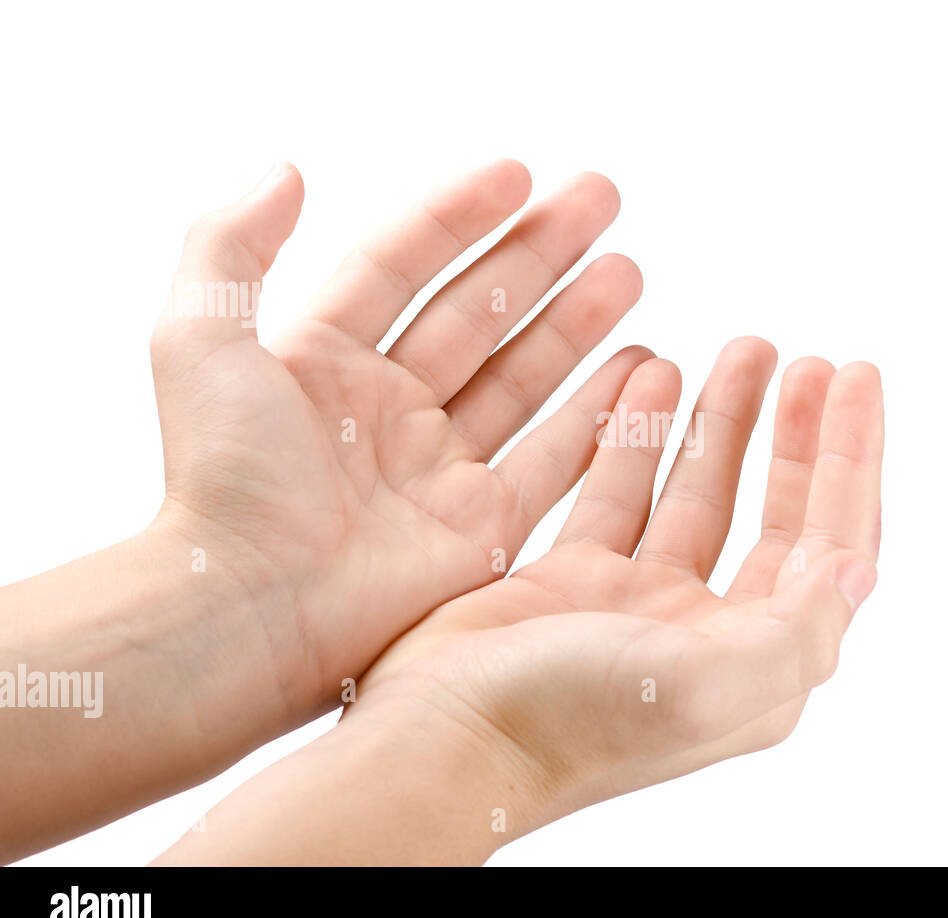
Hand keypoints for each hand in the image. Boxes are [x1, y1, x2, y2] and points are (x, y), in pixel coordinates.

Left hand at [148, 160, 645, 716]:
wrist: (251, 612)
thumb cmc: (220, 482)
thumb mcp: (197, 342)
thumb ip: (229, 246)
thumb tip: (285, 169)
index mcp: (323, 360)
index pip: (402, 265)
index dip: (458, 215)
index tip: (520, 172)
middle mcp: (387, 410)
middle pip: (479, 312)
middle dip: (542, 252)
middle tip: (603, 196)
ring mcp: (440, 470)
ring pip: (525, 377)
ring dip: (578, 322)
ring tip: (629, 268)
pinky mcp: (483, 530)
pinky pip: (555, 459)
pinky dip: (600, 416)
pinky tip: (643, 367)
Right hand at [159, 339, 883, 863]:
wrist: (435, 742)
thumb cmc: (565, 727)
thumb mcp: (705, 687)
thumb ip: (795, 631)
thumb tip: (858, 567)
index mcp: (756, 664)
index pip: (830, 545)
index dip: (851, 459)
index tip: (857, 376)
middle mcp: (708, 634)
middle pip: (776, 516)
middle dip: (798, 435)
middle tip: (810, 358)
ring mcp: (639, 604)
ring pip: (699, 492)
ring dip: (725, 422)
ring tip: (746, 347)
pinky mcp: (575, 581)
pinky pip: (621, 491)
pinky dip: (637, 434)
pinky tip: (651, 374)